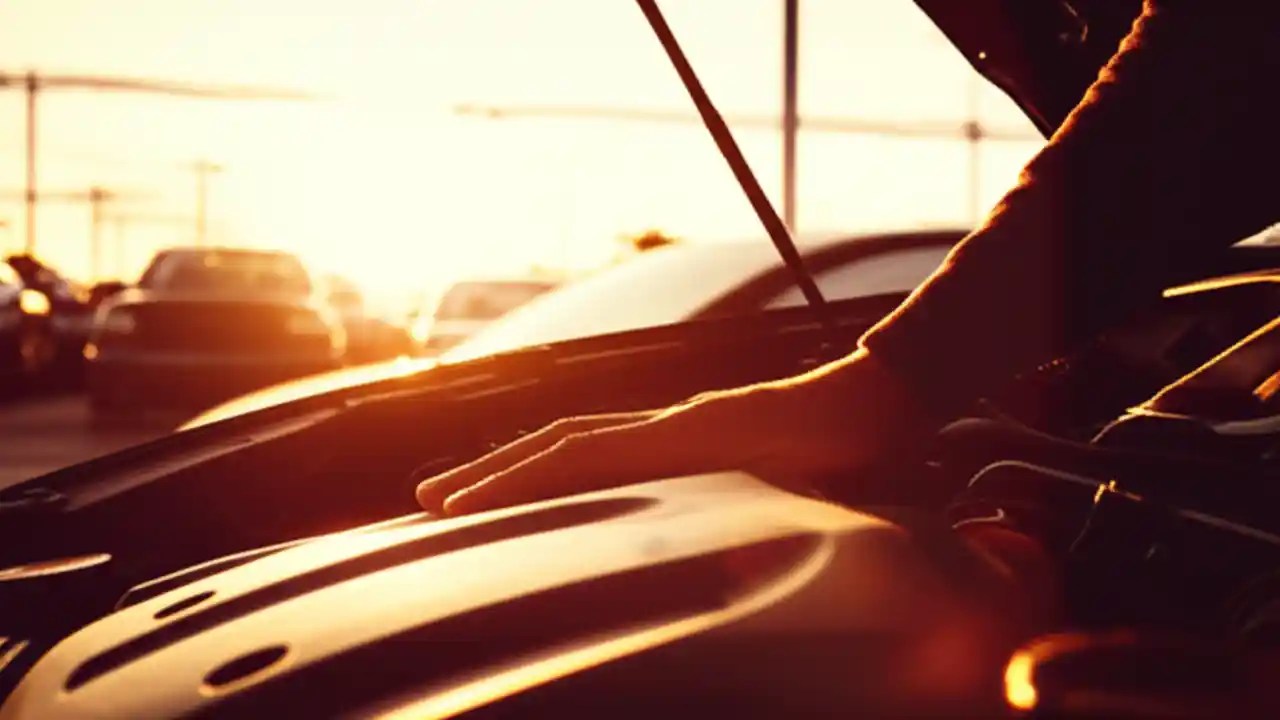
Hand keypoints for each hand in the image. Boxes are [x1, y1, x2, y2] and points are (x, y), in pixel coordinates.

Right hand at [416, 349, 933, 514]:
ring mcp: (678, 423)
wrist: (882, 395)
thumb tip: (729, 580)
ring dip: (522, 463)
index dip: (514, 484)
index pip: (577, 458)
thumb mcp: (815, 495)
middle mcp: (670, 423)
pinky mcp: (691, 430)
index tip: (457, 509)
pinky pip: (610, 440)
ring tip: (474, 487)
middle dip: (493, 474)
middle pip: (561, 443)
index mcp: (687, 436)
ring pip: (580, 436)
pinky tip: (557, 480)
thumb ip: (770, 528)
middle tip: (431, 502)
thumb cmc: (852, 444)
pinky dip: (566, 460)